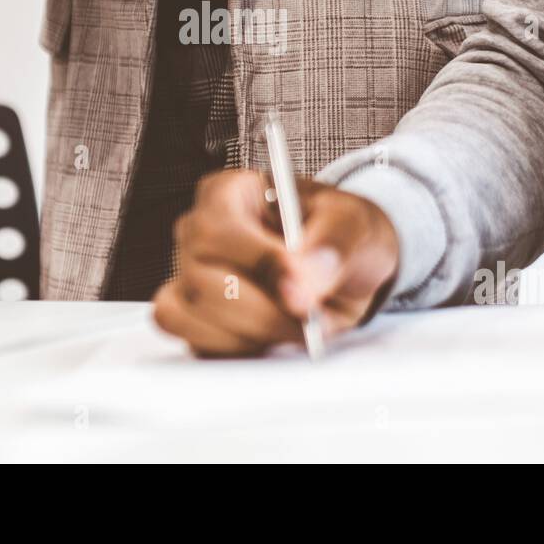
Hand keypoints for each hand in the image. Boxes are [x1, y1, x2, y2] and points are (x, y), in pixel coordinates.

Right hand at [152, 169, 399, 357]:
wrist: (350, 274)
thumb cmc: (341, 236)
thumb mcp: (352, 223)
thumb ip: (331, 245)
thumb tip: (300, 282)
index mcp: (229, 194)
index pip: (215, 227)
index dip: (256, 259)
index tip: (298, 278)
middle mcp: (198, 234)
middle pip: (201, 279)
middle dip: (262, 308)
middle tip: (308, 313)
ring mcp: (191, 278)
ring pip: (193, 315)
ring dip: (254, 332)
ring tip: (297, 324)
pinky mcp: (195, 320)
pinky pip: (197, 344)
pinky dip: (240, 349)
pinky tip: (273, 336)